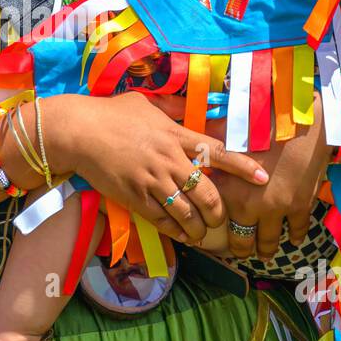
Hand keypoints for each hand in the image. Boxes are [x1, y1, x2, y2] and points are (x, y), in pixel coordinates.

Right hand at [45, 91, 268, 243]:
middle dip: (220, 211)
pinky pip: (163, 221)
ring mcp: (152, 181)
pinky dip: (177, 232)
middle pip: (207, 192)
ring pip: (187, 213)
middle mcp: (168, 160)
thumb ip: (170, 111)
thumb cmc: (111, 113)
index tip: (262, 177)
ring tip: (204, 234)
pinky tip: (184, 237)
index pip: (217, 152)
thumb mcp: (146, 103)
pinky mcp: (135, 197)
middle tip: (222, 218)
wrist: (79, 132)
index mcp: (175, 135)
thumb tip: (186, 112)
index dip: (242, 166)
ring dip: (200, 227)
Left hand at [201, 92, 331, 261]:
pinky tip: (292, 240)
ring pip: (268, 242)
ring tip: (263, 254)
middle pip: (242, 241)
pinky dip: (295, 237)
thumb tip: (192, 151)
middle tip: (239, 252)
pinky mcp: (300, 206)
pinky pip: (297, 230)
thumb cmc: (259, 122)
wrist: (299, 121)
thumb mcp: (225, 135)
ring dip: (265, 250)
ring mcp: (277, 209)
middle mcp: (250, 206)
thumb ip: (209, 150)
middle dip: (240, 249)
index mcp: (228, 190)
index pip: (214, 221)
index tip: (208, 235)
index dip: (210, 231)